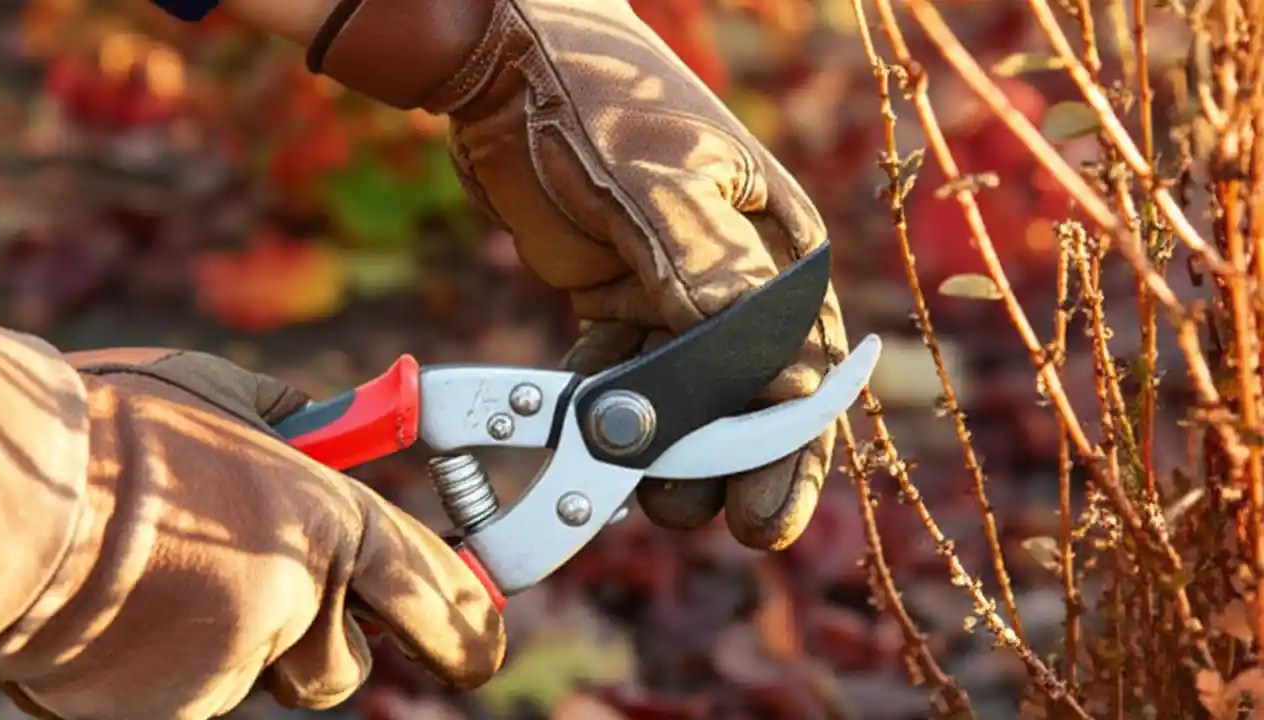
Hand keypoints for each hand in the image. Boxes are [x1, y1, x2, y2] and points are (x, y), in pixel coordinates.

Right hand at [0, 344, 503, 719]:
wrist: (8, 499)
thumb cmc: (110, 430)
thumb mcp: (227, 400)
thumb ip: (301, 429)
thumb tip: (334, 428)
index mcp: (325, 522)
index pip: (434, 596)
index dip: (466, 626)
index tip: (482, 642)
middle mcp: (293, 602)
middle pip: (345, 664)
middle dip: (327, 642)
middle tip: (280, 601)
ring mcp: (230, 668)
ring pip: (263, 679)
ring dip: (238, 648)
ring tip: (167, 581)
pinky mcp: (170, 711)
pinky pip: (194, 697)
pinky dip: (171, 666)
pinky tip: (125, 614)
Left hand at [306, 0, 848, 549]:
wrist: (502, 59)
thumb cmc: (598, 96)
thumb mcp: (661, 184)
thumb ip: (714, 282)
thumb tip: (780, 383)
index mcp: (776, 247)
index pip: (800, 370)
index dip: (788, 449)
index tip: (764, 516)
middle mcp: (733, 279)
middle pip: (744, 398)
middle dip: (720, 463)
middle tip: (685, 512)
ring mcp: (672, 293)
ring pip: (677, 400)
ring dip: (652, 448)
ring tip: (624, 487)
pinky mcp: (615, 298)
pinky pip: (615, 373)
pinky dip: (596, 408)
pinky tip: (574, 432)